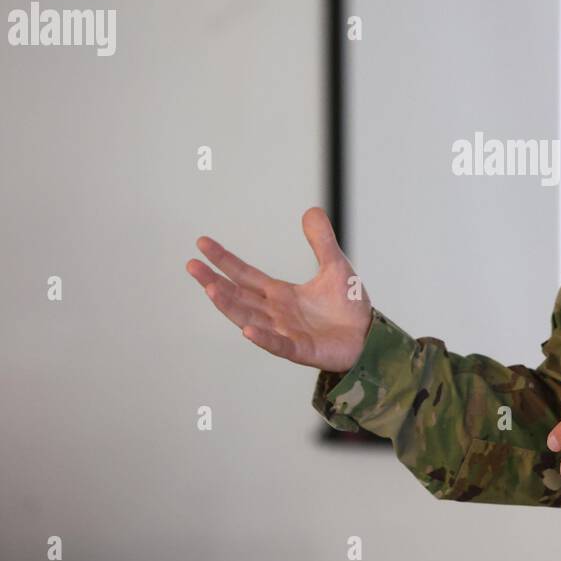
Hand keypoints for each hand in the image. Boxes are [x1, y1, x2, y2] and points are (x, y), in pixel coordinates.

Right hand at [185, 207, 370, 372]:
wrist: (369, 337)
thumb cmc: (348, 306)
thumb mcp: (335, 266)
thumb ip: (321, 241)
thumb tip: (311, 210)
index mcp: (280, 294)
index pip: (245, 274)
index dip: (224, 260)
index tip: (202, 243)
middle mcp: (276, 313)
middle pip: (239, 295)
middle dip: (215, 280)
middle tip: (191, 265)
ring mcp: (285, 333)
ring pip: (250, 318)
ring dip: (230, 305)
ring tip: (210, 288)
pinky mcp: (301, 350)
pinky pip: (278, 344)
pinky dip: (263, 338)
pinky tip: (247, 330)